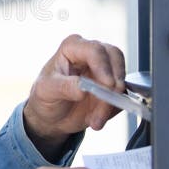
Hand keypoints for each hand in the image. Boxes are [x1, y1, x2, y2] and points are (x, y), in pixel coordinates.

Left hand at [24, 35, 124, 152]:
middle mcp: (91, 55)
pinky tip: (98, 119)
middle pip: (115, 58)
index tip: (108, 85)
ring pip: (120, 79)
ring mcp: (104, 70)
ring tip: (96, 120)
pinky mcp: (112, 87)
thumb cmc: (45, 96)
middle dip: (114, 82)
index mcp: (72, 48)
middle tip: (109, 101)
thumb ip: (64, 87)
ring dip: (112, 102)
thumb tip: (82, 88)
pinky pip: (123, 96)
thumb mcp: (46, 91)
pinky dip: (113, 110)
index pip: (94, 50)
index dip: (104, 66)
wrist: (52, 116)